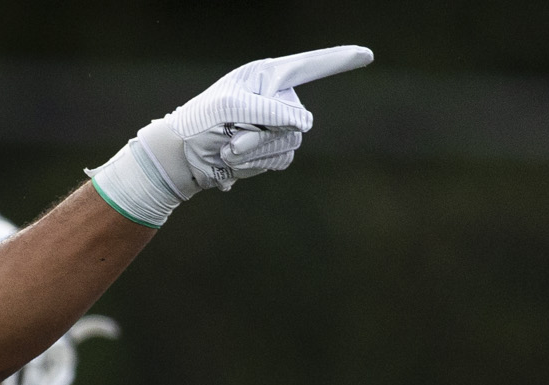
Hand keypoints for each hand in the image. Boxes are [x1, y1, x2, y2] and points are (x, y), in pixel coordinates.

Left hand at [89, 45, 372, 226]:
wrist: (182, 159)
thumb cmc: (200, 123)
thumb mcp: (231, 108)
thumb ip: (270, 110)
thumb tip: (305, 124)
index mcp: (267, 76)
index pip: (310, 65)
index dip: (339, 60)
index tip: (366, 55)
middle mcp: (276, 99)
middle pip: (297, 118)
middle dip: (263, 133)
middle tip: (230, 137)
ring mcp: (274, 127)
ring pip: (291, 143)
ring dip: (256, 152)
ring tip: (228, 150)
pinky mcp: (269, 152)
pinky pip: (282, 160)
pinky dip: (256, 164)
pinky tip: (234, 161)